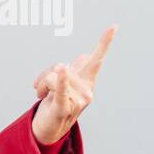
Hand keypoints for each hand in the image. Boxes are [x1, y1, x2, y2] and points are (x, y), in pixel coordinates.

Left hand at [31, 24, 115, 145]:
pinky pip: (61, 91)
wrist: (50, 127)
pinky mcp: (65, 107)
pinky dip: (60, 82)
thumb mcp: (64, 84)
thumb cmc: (57, 103)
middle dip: (45, 75)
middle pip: (61, 66)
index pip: (96, 59)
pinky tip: (63, 71)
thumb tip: (81, 57)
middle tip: (40, 88)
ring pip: (53, 77)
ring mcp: (78, 100)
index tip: (114, 26)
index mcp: (87, 80)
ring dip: (41, 85)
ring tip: (41, 95)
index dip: (104, 42)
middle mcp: (87, 89)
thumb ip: (72, 71)